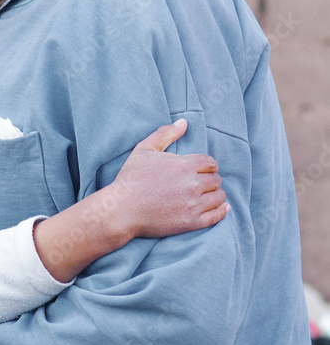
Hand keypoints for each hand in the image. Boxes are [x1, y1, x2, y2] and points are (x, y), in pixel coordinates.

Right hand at [104, 118, 228, 238]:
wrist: (122, 209)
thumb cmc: (131, 178)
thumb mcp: (144, 149)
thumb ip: (165, 133)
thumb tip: (184, 122)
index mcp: (184, 164)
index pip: (211, 163)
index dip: (208, 166)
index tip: (202, 170)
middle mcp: (192, 184)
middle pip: (216, 180)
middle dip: (211, 180)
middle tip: (203, 183)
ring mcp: (193, 204)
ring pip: (219, 197)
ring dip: (216, 194)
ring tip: (208, 195)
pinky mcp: (192, 222)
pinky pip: (216, 216)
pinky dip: (222, 211)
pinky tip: (222, 207)